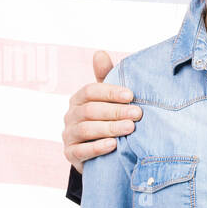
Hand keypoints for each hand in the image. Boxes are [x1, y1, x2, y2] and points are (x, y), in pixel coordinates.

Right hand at [62, 51, 139, 174]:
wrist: (100, 155)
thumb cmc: (107, 120)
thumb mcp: (108, 100)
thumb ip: (105, 79)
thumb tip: (100, 53)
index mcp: (79, 99)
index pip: (90, 91)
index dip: (109, 92)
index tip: (131, 95)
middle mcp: (71, 115)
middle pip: (90, 110)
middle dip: (115, 111)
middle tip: (137, 113)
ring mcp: (69, 135)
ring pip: (86, 129)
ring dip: (109, 128)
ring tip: (130, 128)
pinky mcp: (70, 154)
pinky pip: (81, 150)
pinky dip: (97, 148)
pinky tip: (113, 145)